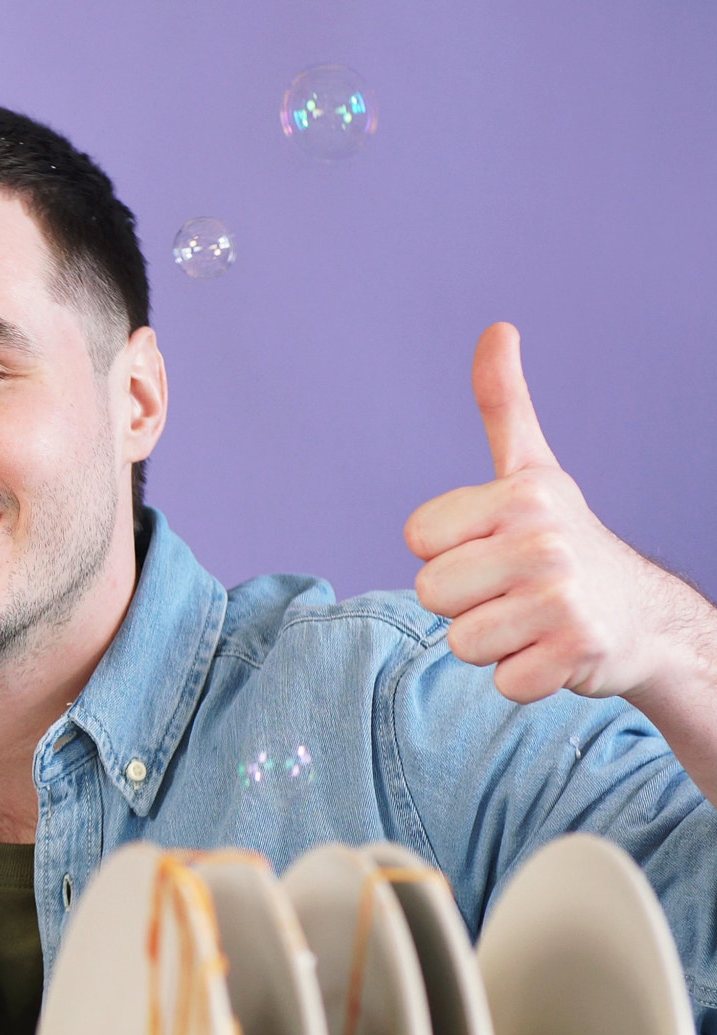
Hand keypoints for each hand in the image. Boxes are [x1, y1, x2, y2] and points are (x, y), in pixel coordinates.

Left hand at [405, 323, 701, 704]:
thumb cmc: (565, 538)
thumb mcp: (533, 468)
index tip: (491, 546)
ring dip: (492, 640)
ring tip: (532, 619)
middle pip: (432, 594)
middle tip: (513, 589)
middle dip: (466, 601)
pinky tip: (553, 651)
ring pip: (461, 641)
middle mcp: (544, 543)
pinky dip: (522, 676)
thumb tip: (497, 328)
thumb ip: (503, 404)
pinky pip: (501, 681)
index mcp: (521, 495)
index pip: (418, 540)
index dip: (447, 551)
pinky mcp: (575, 655)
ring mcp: (563, 601)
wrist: (642, 615)